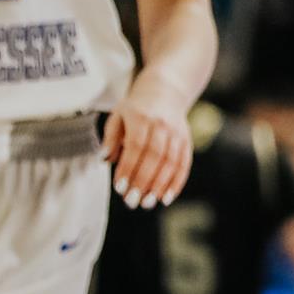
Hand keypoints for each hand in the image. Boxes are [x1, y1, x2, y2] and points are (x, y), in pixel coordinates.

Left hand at [102, 76, 193, 206]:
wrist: (167, 90)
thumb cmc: (137, 107)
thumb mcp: (118, 115)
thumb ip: (110, 138)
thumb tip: (105, 160)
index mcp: (142, 118)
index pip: (136, 146)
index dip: (129, 168)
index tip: (120, 187)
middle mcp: (162, 126)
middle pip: (155, 157)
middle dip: (144, 181)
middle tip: (133, 201)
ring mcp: (177, 133)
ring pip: (171, 162)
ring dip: (160, 185)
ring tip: (148, 203)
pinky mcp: (187, 140)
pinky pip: (184, 164)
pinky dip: (177, 182)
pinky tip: (167, 197)